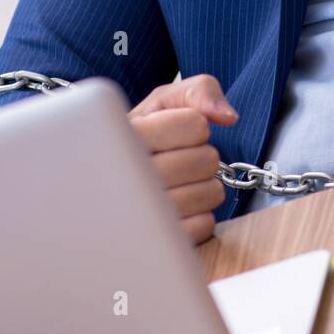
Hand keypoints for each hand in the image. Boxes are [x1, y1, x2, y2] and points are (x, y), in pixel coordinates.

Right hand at [129, 74, 237, 244]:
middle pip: (205, 160)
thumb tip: (226, 115)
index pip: (195, 125)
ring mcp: (136, 214)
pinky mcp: (152, 242)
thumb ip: (199, 91)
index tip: (174, 131)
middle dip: (201, 156)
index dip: (194, 125)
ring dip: (203, 186)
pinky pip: (204, 226)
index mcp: (123, 133)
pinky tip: (177, 208)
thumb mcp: (163, 100)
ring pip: (208, 194)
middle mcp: (123, 175)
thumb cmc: (141, 136)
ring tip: (177, 182)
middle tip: (177, 158)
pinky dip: (199, 216)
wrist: (106, 179)